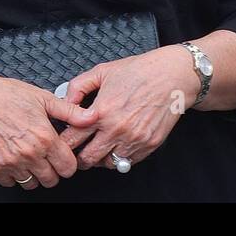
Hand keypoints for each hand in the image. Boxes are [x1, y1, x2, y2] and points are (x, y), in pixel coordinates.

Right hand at [0, 73, 96, 189]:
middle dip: (52, 169)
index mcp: (45, 137)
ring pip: (32, 184)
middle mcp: (30, 154)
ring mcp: (12, 163)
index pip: (68, 168)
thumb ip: (70, 111)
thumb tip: (91, 116)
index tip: (62, 155)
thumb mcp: (42, 97)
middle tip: (46, 156)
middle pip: (52, 180)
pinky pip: (12, 183)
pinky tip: (14, 159)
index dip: (68, 162)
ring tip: (30, 157)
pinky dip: (14, 175)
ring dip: (34, 174)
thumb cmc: (6, 96)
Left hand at [59, 46, 197, 171]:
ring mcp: (133, 140)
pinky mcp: (148, 145)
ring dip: (100, 159)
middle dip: (79, 157)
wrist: (172, 76)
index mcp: (101, 111)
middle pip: (87, 159)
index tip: (63, 141)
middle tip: (77, 152)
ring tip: (99, 148)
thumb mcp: (102, 71)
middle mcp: (116, 129)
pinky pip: (128, 162)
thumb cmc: (139, 71)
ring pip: (108, 164)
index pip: (72, 139)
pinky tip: (117, 145)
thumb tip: (64, 101)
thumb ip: (78, 86)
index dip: (63, 142)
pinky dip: (120, 157)